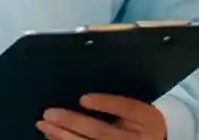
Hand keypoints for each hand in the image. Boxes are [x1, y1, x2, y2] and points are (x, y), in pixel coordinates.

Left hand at [37, 94, 166, 138]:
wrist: (154, 139)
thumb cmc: (137, 117)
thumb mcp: (135, 104)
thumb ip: (115, 91)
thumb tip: (83, 65)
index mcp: (147, 118)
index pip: (127, 109)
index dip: (105, 104)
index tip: (83, 99)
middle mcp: (138, 139)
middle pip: (103, 133)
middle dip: (74, 123)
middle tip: (49, 113)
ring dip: (64, 136)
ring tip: (44, 125)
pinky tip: (52, 136)